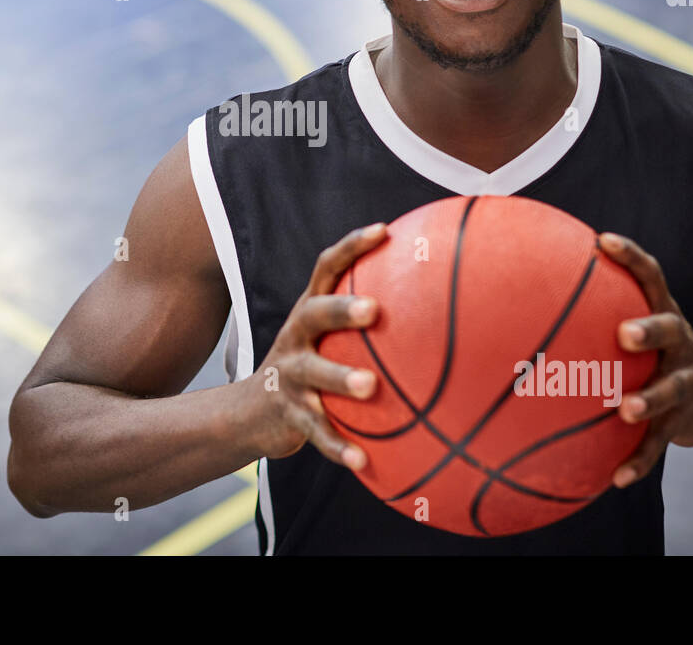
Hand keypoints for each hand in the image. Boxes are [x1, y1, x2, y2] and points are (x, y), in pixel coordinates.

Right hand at [237, 222, 388, 470]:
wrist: (249, 413)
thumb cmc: (310, 366)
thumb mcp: (327, 339)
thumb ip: (366, 324)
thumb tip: (442, 309)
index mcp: (309, 312)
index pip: (327, 268)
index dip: (352, 247)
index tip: (385, 230)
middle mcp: (296, 336)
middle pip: (314, 313)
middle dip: (342, 309)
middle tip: (374, 309)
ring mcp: (290, 376)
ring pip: (313, 374)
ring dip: (340, 378)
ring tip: (371, 387)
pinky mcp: (289, 414)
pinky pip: (316, 432)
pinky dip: (338, 446)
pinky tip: (364, 461)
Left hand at [598, 232, 692, 487]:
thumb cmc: (651, 356)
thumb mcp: (634, 329)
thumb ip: (592, 313)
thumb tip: (516, 296)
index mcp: (663, 315)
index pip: (651, 277)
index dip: (631, 257)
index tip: (602, 240)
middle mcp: (680, 344)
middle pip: (671, 328)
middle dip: (649, 330)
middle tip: (624, 334)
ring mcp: (685, 383)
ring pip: (672, 390)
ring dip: (650, 399)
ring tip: (627, 410)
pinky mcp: (683, 423)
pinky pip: (659, 445)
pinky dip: (639, 462)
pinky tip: (616, 480)